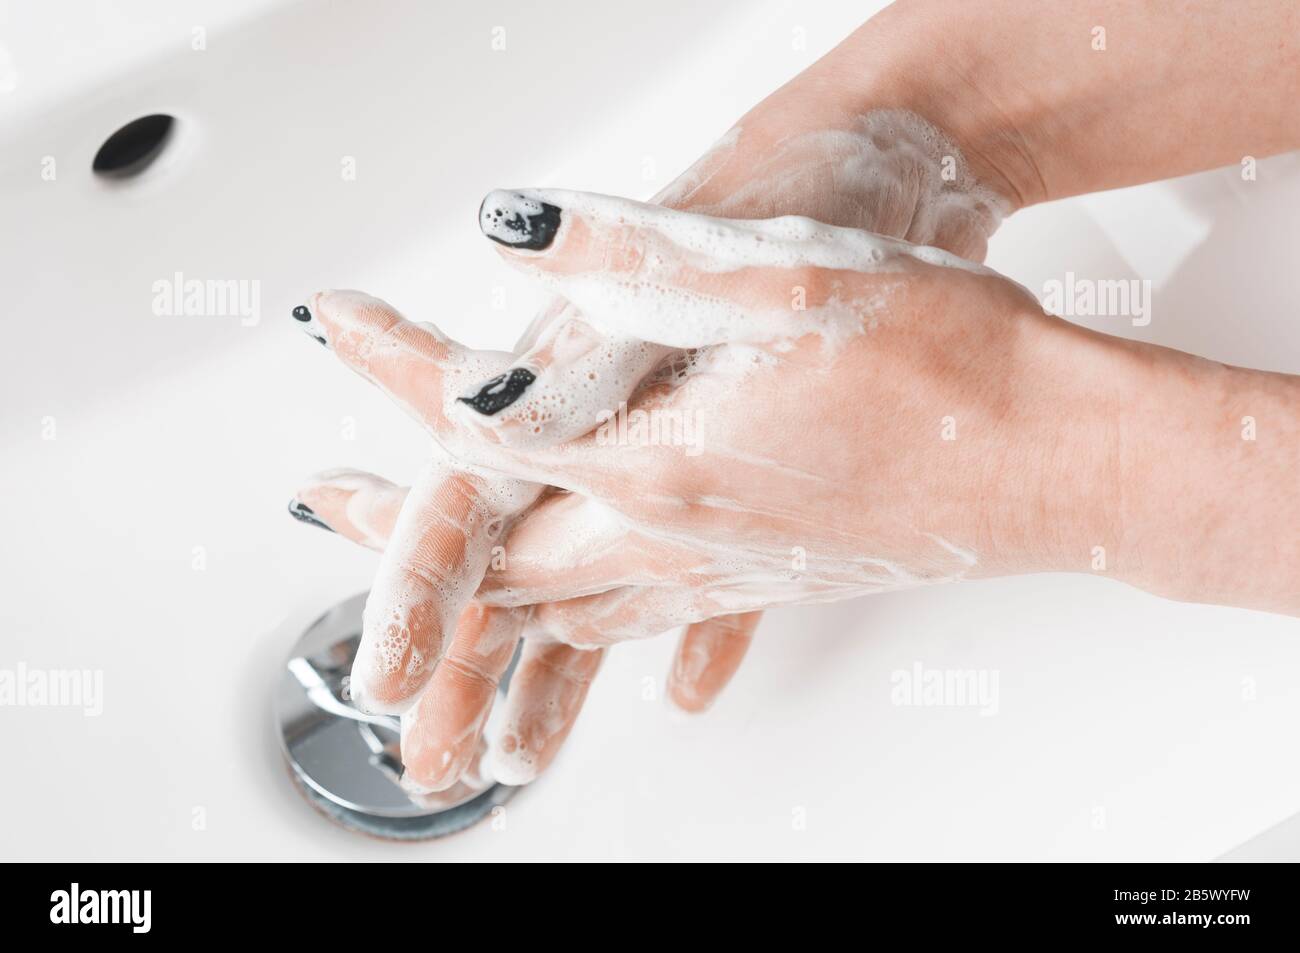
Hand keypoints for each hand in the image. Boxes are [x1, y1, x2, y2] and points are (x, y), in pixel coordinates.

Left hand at [290, 104, 1008, 787]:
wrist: (1050, 458)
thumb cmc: (940, 368)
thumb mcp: (776, 277)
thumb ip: (627, 263)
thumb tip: (514, 237)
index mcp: (658, 461)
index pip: (478, 440)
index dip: (393, 380)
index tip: (339, 336)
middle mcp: (675, 535)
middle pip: (497, 564)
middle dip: (400, 547)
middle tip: (330, 518)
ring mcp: (721, 569)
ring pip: (562, 615)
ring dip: (477, 613)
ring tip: (426, 620)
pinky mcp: (767, 578)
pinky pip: (643, 623)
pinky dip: (580, 632)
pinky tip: (588, 640)